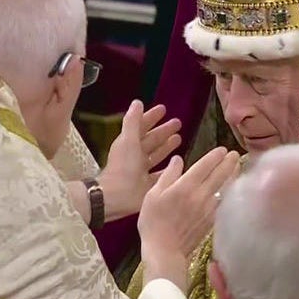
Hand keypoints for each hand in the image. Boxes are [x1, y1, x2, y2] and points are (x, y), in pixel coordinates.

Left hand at [99, 100, 181, 220]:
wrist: (118, 196)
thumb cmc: (122, 166)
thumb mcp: (128, 140)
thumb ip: (132, 121)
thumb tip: (137, 102)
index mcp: (129, 144)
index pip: (142, 126)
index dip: (152, 117)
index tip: (163, 109)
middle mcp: (136, 156)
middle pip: (152, 139)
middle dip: (164, 131)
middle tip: (178, 123)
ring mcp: (142, 170)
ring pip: (157, 155)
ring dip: (167, 146)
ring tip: (179, 138)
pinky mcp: (148, 184)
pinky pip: (160, 173)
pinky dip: (168, 168)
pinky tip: (178, 163)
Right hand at [138, 148, 240, 289]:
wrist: (165, 251)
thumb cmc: (154, 223)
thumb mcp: (153, 195)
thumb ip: (168, 175)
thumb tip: (178, 160)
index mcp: (185, 186)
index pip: (205, 166)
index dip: (215, 156)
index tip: (222, 149)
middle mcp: (201, 195)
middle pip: (219, 175)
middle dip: (229, 162)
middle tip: (235, 154)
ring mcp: (209, 209)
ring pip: (225, 188)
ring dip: (233, 175)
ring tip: (238, 167)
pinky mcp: (212, 220)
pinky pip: (224, 201)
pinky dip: (229, 192)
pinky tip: (231, 188)